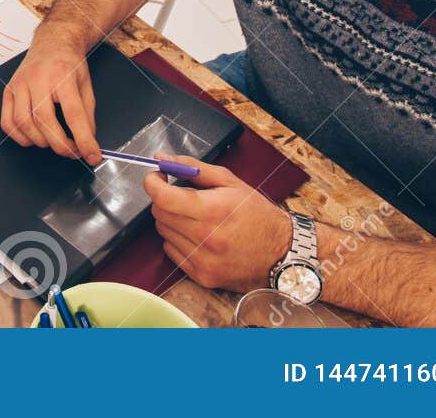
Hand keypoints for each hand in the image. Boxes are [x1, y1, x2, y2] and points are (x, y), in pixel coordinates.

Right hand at [0, 26, 99, 162]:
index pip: (73, 114)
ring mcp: (19, 83)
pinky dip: (20, 136)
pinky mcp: (8, 90)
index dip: (83, 139)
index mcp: (62, 74)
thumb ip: (88, 115)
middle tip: (72, 151)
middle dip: (60, 144)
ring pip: (24, 122)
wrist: (52, 42)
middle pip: (45, 121)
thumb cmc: (69, 63)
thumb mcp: (86, 85)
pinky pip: (7, 122)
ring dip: (41, 141)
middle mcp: (37, 78)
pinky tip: (34, 137)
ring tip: (54, 142)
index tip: (92, 156)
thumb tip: (87, 143)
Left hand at [145, 156, 292, 290]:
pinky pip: (172, 252)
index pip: (163, 197)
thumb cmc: (257, 214)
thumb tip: (163, 159)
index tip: (156, 177)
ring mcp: (203, 260)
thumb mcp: (230, 182)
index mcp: (213, 210)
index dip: (153, 183)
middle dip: (165, 200)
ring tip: (195, 218)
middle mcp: (206, 238)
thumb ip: (193, 168)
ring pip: (163, 233)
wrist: (282, 253)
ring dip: (172, 221)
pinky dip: (178, 240)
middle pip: (160, 214)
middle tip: (181, 196)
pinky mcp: (202, 276)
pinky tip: (197, 236)